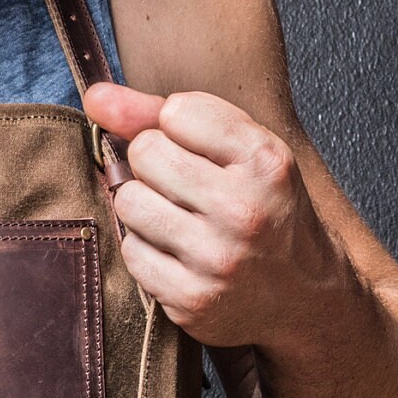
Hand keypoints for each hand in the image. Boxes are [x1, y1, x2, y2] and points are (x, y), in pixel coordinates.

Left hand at [84, 81, 353, 349]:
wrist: (302, 294)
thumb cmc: (264, 208)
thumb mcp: (239, 149)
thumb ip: (163, 113)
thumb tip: (95, 96)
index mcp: (265, 161)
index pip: (176, 111)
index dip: (178, 128)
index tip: (202, 149)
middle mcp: (243, 210)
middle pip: (145, 153)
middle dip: (155, 164)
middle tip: (187, 187)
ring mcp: (216, 259)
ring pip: (129, 202)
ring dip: (145, 207)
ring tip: (180, 219)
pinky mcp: (191, 300)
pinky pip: (131, 251)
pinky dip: (146, 249)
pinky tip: (178, 253)